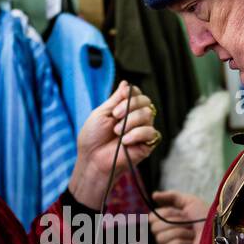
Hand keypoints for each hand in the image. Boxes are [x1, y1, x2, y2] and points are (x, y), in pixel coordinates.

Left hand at [68, 81, 158, 209]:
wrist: (92, 159)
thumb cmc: (93, 138)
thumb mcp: (102, 113)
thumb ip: (115, 99)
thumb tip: (126, 83)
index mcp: (125, 110)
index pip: (137, 94)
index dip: (130, 95)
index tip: (117, 103)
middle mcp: (136, 119)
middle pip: (145, 101)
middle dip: (129, 106)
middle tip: (115, 117)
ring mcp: (142, 131)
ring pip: (148, 114)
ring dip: (130, 121)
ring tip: (117, 132)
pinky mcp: (147, 144)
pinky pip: (151, 132)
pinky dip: (136, 134)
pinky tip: (125, 141)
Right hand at [150, 190, 209, 243]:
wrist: (218, 230)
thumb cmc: (206, 217)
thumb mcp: (189, 202)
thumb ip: (171, 196)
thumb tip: (153, 195)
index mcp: (166, 225)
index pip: (152, 218)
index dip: (166, 213)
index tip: (181, 214)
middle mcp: (165, 239)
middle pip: (155, 228)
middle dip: (175, 223)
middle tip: (189, 225)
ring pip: (160, 238)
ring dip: (180, 233)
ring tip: (192, 235)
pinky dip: (181, 243)